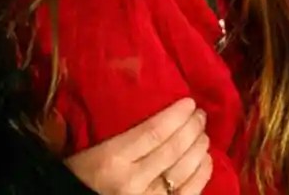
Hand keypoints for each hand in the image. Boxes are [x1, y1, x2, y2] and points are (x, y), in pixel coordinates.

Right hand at [64, 97, 212, 194]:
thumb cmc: (82, 176)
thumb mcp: (94, 149)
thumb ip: (123, 132)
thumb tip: (159, 113)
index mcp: (112, 159)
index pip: (154, 132)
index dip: (177, 115)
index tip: (189, 102)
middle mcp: (132, 181)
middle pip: (174, 148)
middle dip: (193, 127)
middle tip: (200, 115)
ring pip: (185, 169)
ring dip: (200, 147)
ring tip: (203, 134)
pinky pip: (191, 192)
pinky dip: (203, 173)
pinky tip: (206, 159)